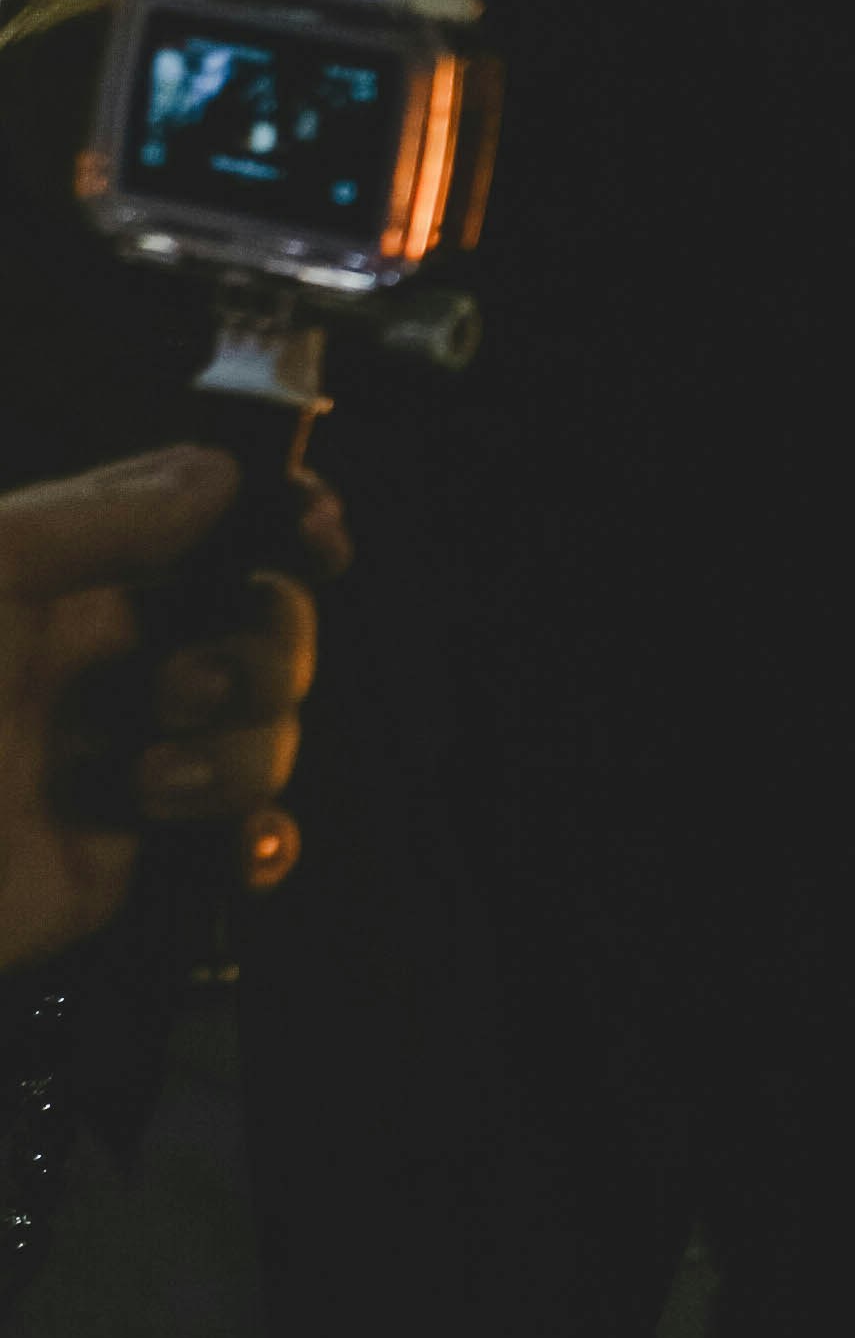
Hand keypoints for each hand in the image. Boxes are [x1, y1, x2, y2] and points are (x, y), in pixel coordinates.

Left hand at [0, 443, 331, 978]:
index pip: (202, 529)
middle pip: (260, 626)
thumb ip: (93, 518)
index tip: (314, 534)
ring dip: (237, 755)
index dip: (274, 524)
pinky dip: (256, 839)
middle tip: (185, 686)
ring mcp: (119, 765)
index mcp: (58, 586)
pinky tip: (232, 842)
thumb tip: (218, 472)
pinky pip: (237, 839)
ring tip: (145, 786)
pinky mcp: (124, 865)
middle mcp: (99, 668)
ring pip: (263, 731)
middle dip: (260, 650)